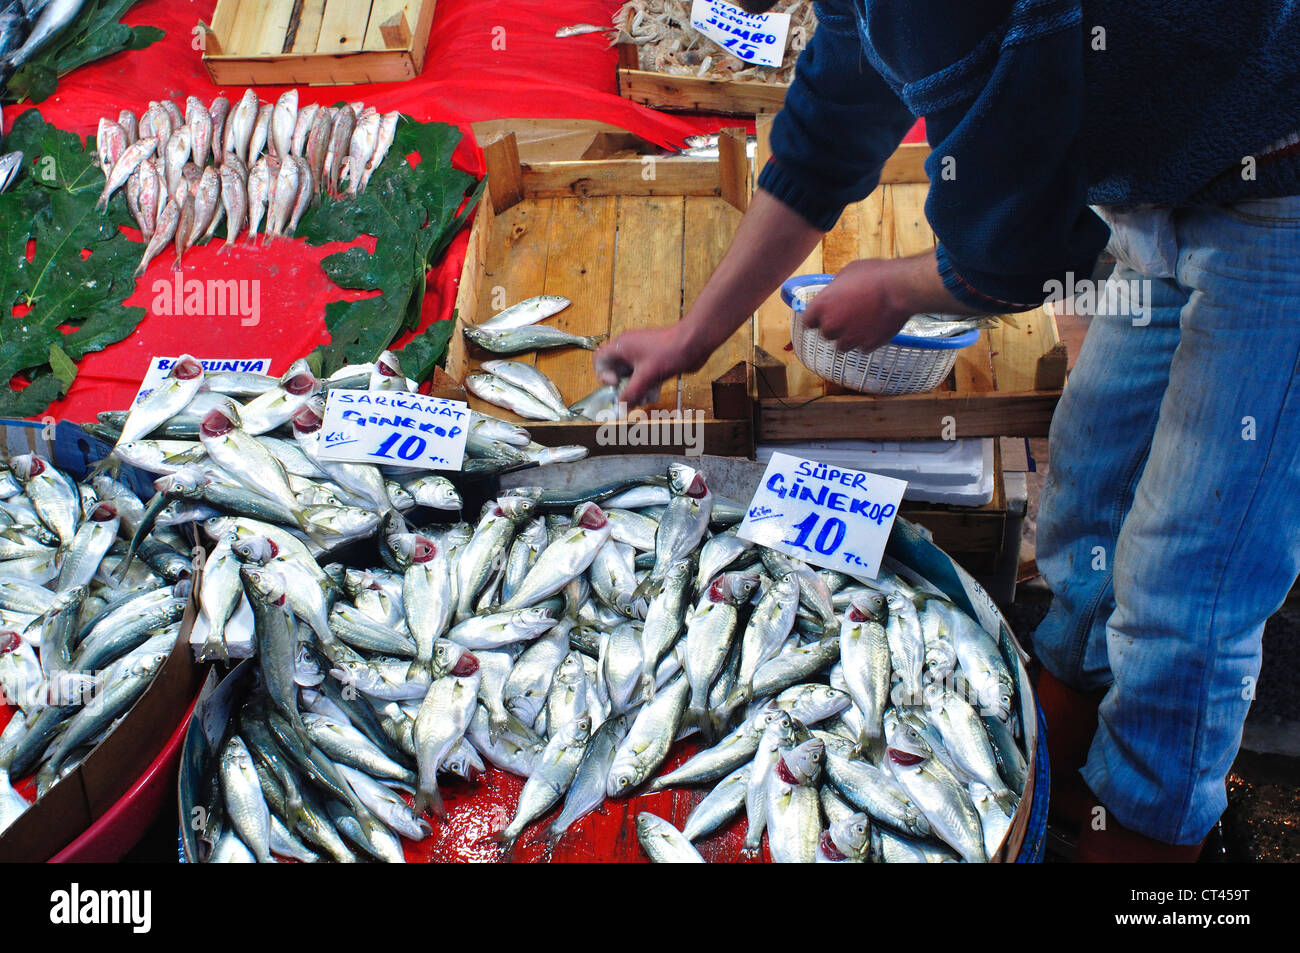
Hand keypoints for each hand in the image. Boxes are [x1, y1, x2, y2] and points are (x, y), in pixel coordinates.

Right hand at [594, 325, 709, 406]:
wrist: (695, 343)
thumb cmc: (670, 352)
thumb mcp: (646, 376)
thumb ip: (631, 393)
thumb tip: (620, 407)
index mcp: (622, 346)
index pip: (599, 359)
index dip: (603, 374)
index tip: (616, 383)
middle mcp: (629, 349)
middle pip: (615, 372)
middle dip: (623, 388)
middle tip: (630, 398)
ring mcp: (642, 355)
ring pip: (631, 377)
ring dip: (636, 390)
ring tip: (645, 398)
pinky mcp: (654, 362)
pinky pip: (644, 377)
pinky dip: (647, 386)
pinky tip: (655, 394)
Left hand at [801, 254, 976, 350]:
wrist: (900, 289)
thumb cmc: (874, 274)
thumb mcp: (849, 272)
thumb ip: (836, 286)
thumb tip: (836, 291)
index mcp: (822, 305)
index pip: (807, 321)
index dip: (816, 319)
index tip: (822, 317)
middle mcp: (832, 325)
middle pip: (825, 334)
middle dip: (835, 328)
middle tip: (848, 317)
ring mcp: (849, 338)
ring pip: (842, 346)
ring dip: (849, 338)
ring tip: (861, 325)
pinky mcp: (867, 346)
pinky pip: (862, 348)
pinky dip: (866, 341)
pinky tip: (874, 329)